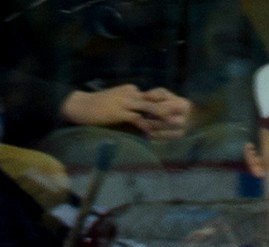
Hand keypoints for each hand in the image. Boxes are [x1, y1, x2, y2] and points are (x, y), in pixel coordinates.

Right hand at [60, 85, 189, 139]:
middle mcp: (130, 94)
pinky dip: (147, 126)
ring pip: (149, 108)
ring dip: (164, 116)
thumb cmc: (99, 105)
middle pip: (155, 98)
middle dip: (171, 105)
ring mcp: (125, 103)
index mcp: (131, 90)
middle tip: (187, 110)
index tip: (182, 106)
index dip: (167, 101)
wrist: (81, 105)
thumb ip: (132, 104)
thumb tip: (143, 112)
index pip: (153, 94)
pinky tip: (155, 133)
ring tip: (177, 122)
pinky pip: (137, 119)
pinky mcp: (119, 113)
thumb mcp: (118, 100)